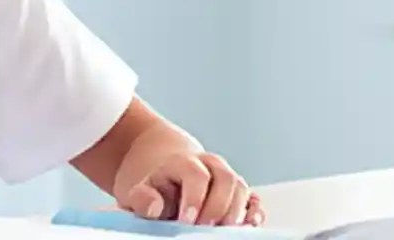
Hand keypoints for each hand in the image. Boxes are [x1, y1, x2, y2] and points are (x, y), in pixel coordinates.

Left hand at [118, 151, 264, 227]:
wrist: (170, 180)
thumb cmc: (156, 191)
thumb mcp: (140, 192)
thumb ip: (142, 198)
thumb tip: (153, 207)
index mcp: (183, 162)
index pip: (196, 174)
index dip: (194, 198)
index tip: (186, 221)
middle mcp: (210, 165)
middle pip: (226, 179)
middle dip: (218, 207)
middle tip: (205, 229)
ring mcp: (227, 177)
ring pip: (242, 188)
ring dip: (236, 213)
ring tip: (223, 232)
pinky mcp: (239, 193)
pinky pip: (254, 200)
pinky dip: (254, 213)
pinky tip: (247, 226)